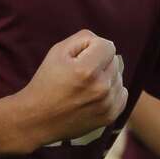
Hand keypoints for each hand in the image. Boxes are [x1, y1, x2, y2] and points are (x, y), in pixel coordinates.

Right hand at [18, 30, 126, 147]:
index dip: (93, 47)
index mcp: (87, 70)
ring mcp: (107, 104)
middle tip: (80, 73)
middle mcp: (100, 88)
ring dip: (106, 77)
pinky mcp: (109, 116)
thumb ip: (83, 39)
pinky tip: (94, 94)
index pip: (108, 46)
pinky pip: (122, 93)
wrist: (37, 119)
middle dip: (99, 62)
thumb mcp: (57, 52)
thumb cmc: (46, 82)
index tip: (80, 57)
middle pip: (114, 61)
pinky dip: (112, 91)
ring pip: (118, 77)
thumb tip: (102, 42)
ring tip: (85, 85)